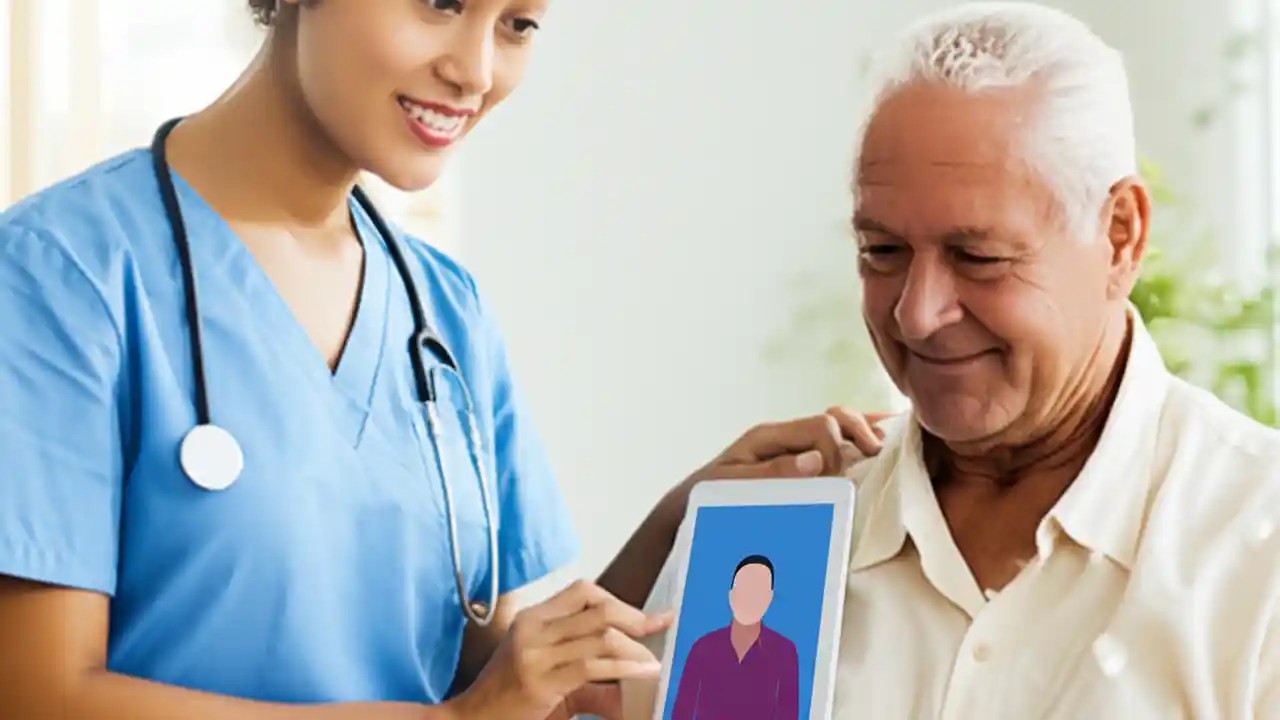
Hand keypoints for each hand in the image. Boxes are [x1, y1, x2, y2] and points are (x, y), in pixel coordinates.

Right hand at [452, 580, 672, 719]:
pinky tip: (642, 672)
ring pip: (600, 635)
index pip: (582, 590)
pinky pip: (592, 665)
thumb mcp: (548, 674)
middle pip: (597, 607)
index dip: (618, 599)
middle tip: (660, 629)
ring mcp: (534, 653)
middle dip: (635, 618)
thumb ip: (588, 671)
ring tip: (654, 662)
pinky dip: (625, 667)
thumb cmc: (508, 699)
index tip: (647, 615)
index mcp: (532, 618)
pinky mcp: (540, 681)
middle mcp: (533, 628)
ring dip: (635, 647)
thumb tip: (632, 678)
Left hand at [683, 407, 892, 485]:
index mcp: (769, 435)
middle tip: (875, 455)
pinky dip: (859, 435)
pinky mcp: (799, 459)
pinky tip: (884, 434)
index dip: (837, 449)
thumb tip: (816, 461)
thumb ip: (772, 472)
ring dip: (865, 432)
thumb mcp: (734, 484)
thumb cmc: (710, 497)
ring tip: (885, 446)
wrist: (690, 506)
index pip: (820, 426)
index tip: (836, 479)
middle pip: (835, 417)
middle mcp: (784, 435)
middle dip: (860, 432)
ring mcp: (793, 445)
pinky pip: (835, 440)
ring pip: (840, 424)